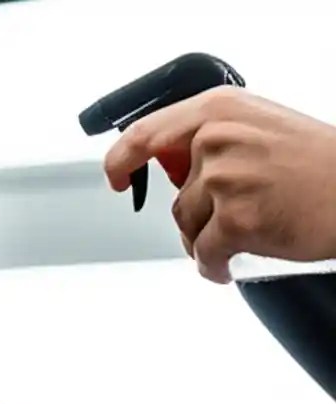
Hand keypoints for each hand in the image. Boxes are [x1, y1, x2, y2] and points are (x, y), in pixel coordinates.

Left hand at [104, 86, 335, 282]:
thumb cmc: (320, 165)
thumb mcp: (260, 129)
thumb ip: (212, 140)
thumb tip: (163, 166)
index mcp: (219, 109)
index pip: (146, 134)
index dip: (121, 159)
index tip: (115, 177)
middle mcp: (216, 138)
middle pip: (177, 195)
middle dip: (200, 216)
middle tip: (239, 218)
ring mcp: (225, 178)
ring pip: (188, 225)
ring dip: (209, 240)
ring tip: (249, 235)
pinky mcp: (235, 218)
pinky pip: (203, 254)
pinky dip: (214, 266)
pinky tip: (230, 266)